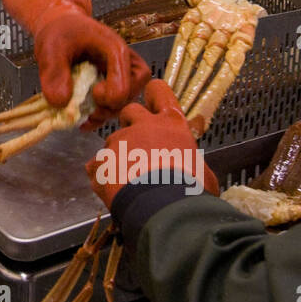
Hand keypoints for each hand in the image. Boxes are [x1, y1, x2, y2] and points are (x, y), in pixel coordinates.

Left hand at [2, 0, 149, 126]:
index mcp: (114, 48)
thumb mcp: (50, 47)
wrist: (61, 25)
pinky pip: (116, 103)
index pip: (125, 83)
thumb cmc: (60, 31)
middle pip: (132, 93)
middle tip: (88, 109)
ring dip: (105, 113)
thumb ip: (54, 72)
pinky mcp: (114, 82)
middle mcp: (124, 61)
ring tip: (83, 115)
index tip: (91, 92)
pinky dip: (101, 116)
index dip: (108, 96)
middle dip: (110, 106)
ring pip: (126, 101)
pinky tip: (84, 120)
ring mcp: (121, 73)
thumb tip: (61, 102)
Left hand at [87, 79, 218, 209]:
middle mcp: (142, 126)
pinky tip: (115, 192)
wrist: (165, 210)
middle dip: (131, 124)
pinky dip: (102, 177)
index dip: (154, 94)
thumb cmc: (191, 191)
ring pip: (112, 142)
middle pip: (129, 111)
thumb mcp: (203, 172)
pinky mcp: (101, 162)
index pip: (159, 91)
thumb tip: (196, 170)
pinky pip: (97, 166)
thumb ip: (191, 161)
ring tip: (129, 180)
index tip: (152, 101)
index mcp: (171, 124)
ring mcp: (118, 142)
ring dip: (118, 156)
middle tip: (139, 145)